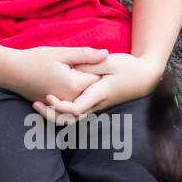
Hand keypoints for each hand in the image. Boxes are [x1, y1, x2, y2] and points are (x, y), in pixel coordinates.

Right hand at [10, 46, 108, 104]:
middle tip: (82, 68)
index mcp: (74, 85)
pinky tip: (68, 87)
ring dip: (84, 92)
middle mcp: (70, 100)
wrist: (11, 72)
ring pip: (82, 102)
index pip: (97, 79)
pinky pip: (71, 108)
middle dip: (92, 81)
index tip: (90, 60)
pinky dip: (74, 100)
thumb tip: (107, 54)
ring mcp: (62, 107)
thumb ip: (85, 54)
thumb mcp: (61, 53)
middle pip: (92, 92)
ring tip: (74, 76)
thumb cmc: (34, 60)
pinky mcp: (54, 109)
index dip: (97, 68)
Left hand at [31, 53, 161, 120]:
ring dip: (54, 115)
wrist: (145, 78)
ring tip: (38, 104)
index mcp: (98, 95)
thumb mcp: (110, 62)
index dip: (60, 107)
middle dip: (51, 115)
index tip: (49, 96)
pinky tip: (50, 102)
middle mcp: (96, 105)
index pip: (75, 109)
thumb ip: (90, 64)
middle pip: (70, 120)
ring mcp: (95, 107)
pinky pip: (76, 114)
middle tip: (35, 104)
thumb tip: (72, 66)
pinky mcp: (94, 105)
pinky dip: (62, 111)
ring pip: (72, 120)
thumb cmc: (129, 68)